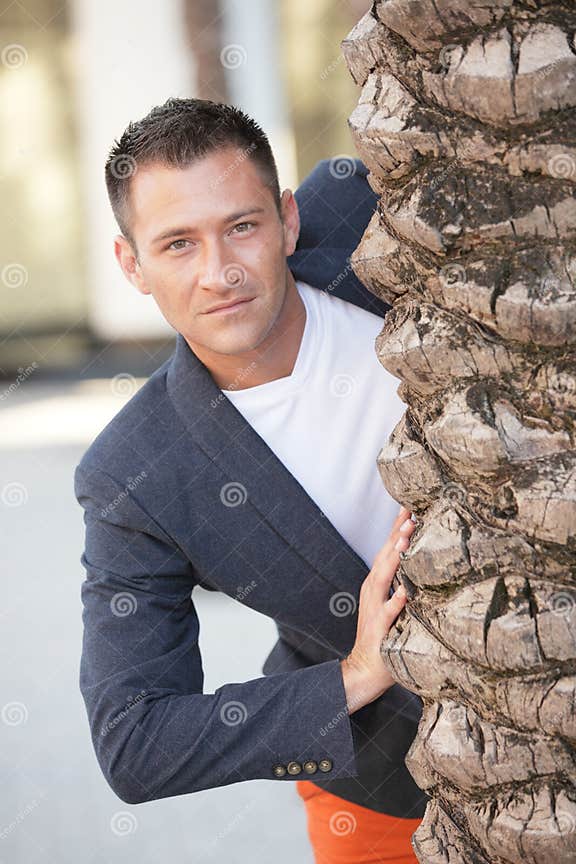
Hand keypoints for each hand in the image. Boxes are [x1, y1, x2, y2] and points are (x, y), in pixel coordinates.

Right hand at [340, 505, 414, 713]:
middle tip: (411, 511)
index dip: (397, 528)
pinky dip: (397, 599)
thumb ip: (404, 583)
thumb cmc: (383, 636)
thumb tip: (423, 564)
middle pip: (385, 555)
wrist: (364, 669)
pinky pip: (389, 611)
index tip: (410, 506)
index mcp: (377, 582)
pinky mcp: (379, 627)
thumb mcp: (393, 604)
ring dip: (395, 555)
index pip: (388, 549)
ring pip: (384, 575)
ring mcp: (375, 607)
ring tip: (408, 536)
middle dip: (398, 532)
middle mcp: (373, 589)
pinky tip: (406, 590)